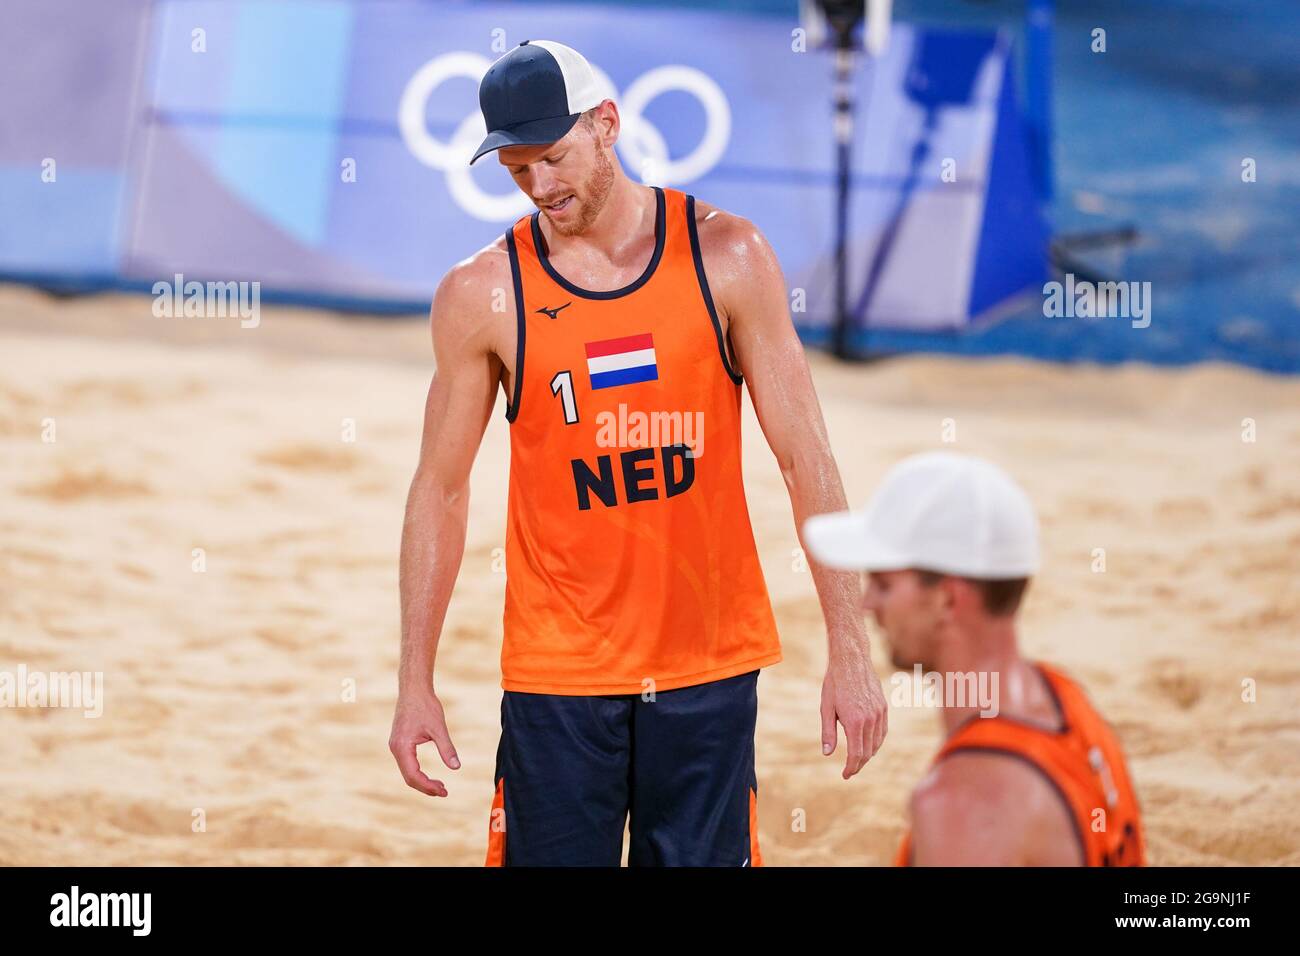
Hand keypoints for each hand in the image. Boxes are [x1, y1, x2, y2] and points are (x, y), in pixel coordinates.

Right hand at [389, 688, 459, 796]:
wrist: (414, 689)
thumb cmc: (426, 706)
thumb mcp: (439, 728)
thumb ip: (447, 748)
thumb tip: (456, 767)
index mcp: (402, 747)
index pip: (413, 775)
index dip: (428, 786)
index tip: (443, 791)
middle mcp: (395, 748)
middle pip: (408, 777)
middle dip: (425, 786)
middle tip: (444, 791)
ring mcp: (396, 745)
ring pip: (407, 771)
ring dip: (422, 780)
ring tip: (439, 786)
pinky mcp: (399, 742)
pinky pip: (407, 763)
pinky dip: (417, 771)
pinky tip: (429, 774)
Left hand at [821, 649, 887, 778]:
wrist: (852, 660)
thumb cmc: (835, 683)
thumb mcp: (826, 708)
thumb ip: (828, 732)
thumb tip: (827, 753)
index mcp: (855, 722)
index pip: (856, 754)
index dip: (851, 768)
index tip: (845, 775)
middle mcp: (870, 720)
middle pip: (868, 752)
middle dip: (858, 764)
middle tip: (850, 770)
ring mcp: (879, 714)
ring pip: (877, 743)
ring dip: (868, 754)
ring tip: (857, 759)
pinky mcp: (883, 707)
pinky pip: (882, 731)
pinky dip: (876, 742)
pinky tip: (868, 744)